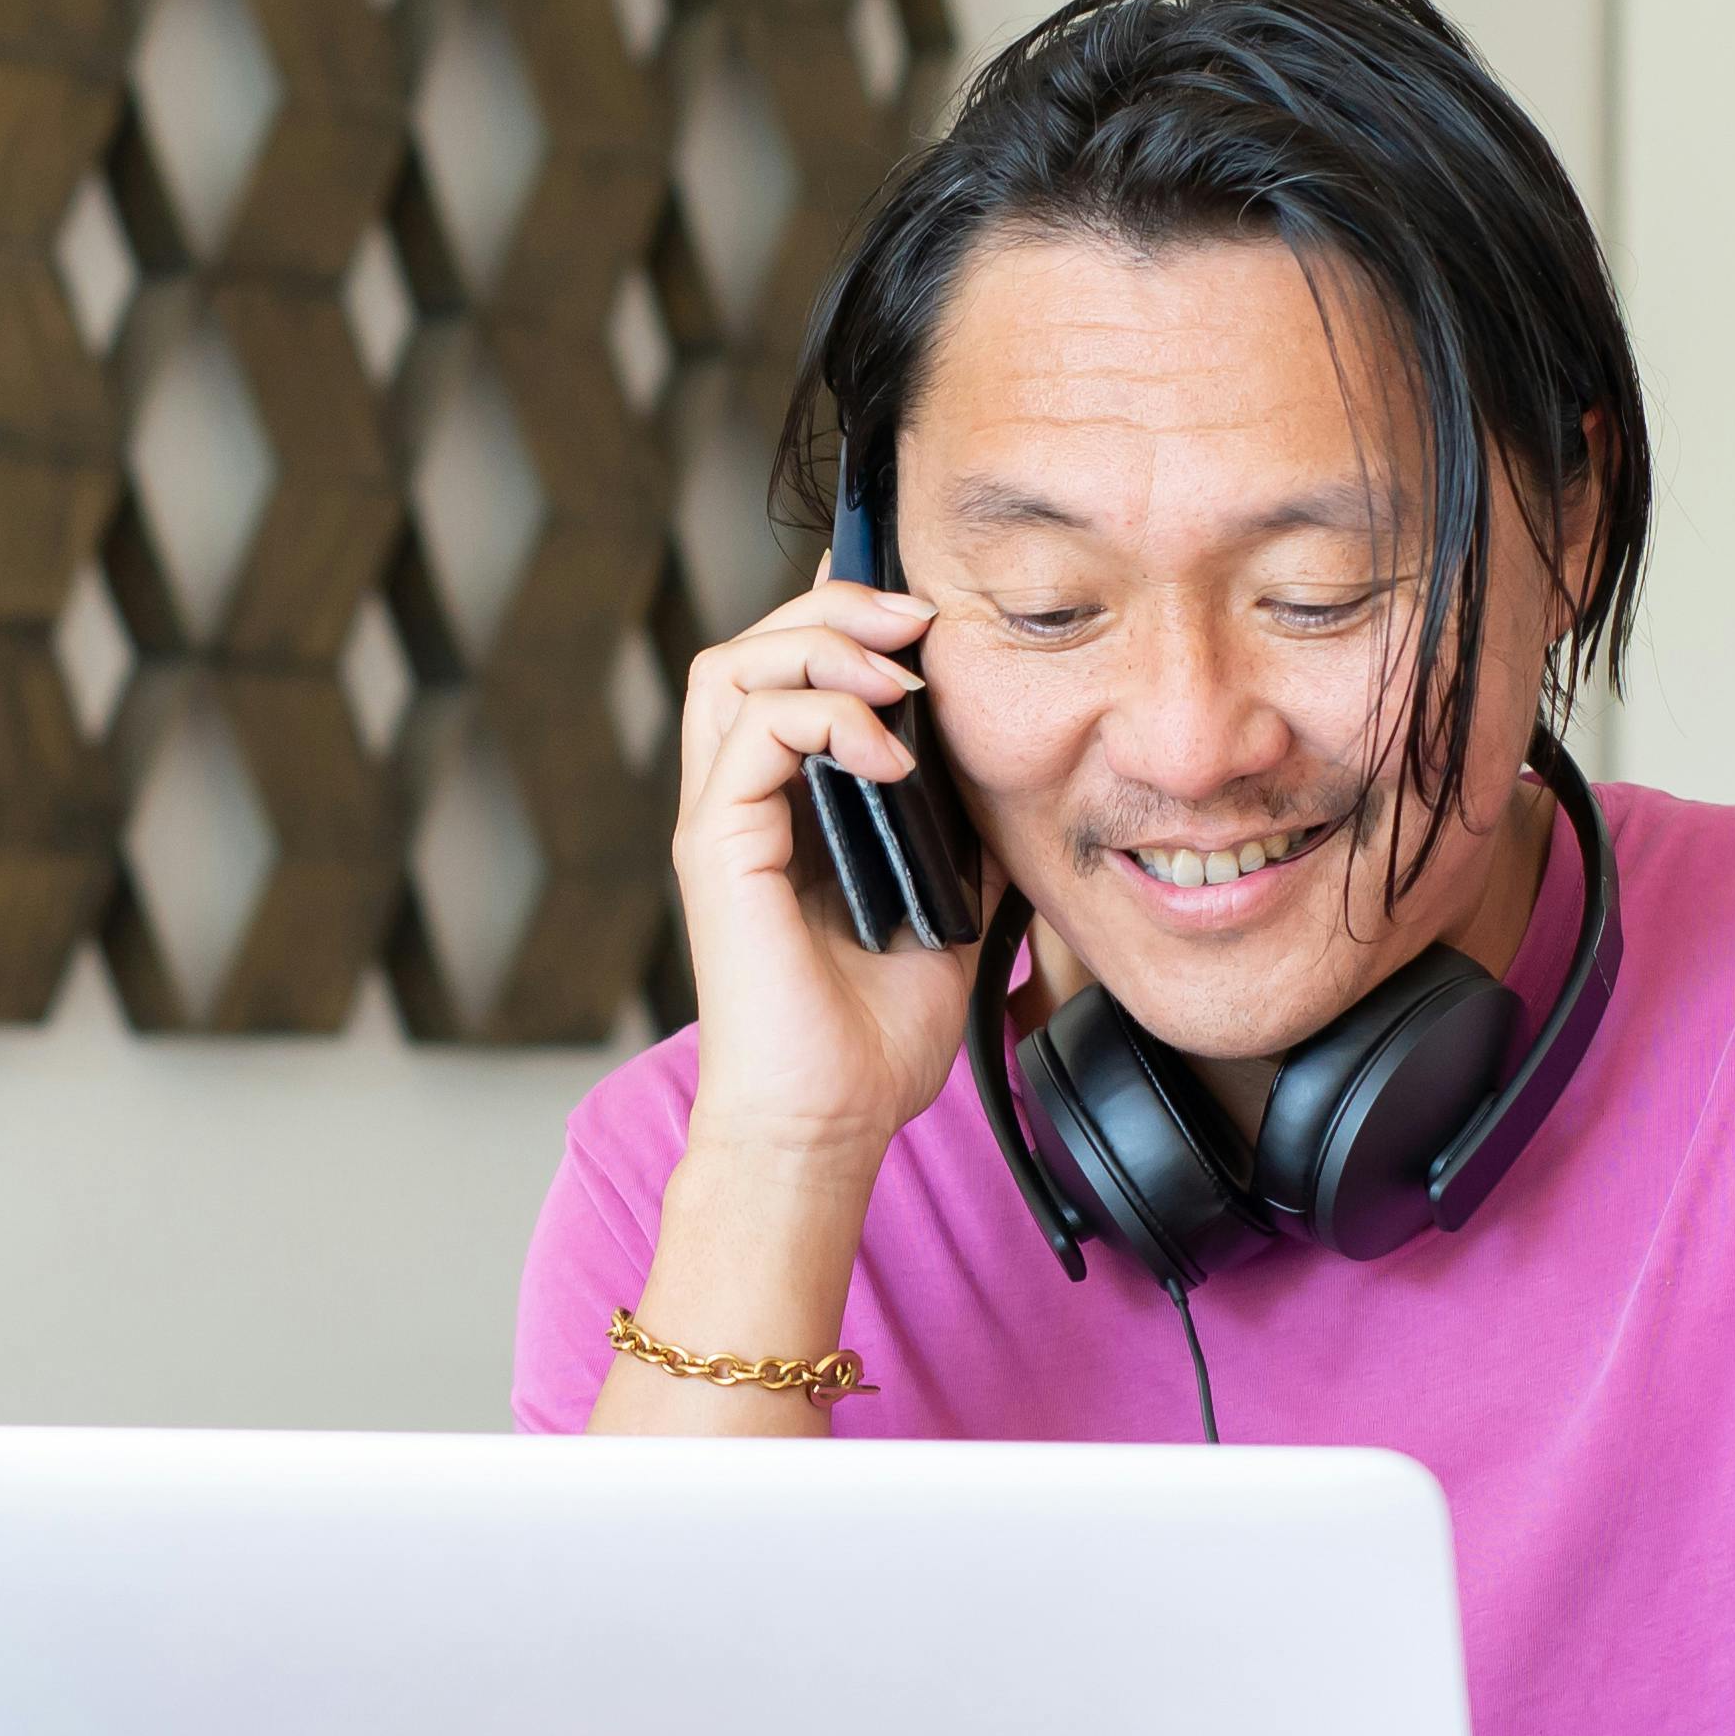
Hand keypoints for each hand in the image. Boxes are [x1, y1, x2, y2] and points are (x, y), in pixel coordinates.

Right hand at [667, 574, 987, 1170]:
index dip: (843, 623)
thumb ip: (963, 836)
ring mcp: (720, 823)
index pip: (783, 674)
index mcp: (780, 810)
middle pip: (745, 649)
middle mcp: (737, 804)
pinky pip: (753, 734)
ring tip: (900, 677)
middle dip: (832, 611)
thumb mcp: (949, 909)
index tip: (928, 619)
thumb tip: (1017, 778)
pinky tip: (893, 757)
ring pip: (730, 670)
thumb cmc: (871, 1040)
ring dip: (821, 648)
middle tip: (916, 620)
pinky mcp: (717, 849)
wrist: (830, 1124)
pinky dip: (825, 719)